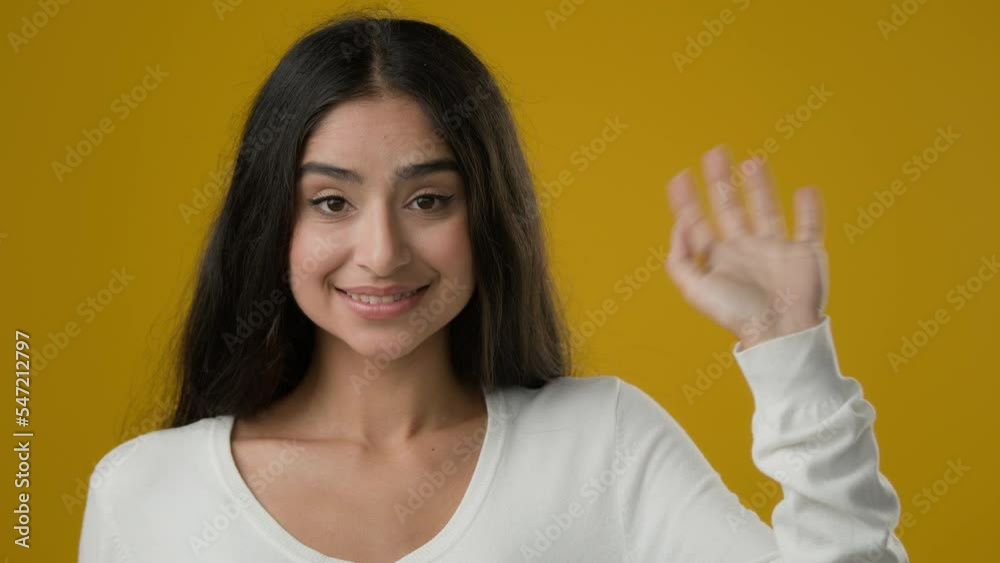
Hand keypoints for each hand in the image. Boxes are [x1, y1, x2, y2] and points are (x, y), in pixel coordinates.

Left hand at [663, 145, 828, 349]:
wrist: (780, 331)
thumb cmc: (737, 315)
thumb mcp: (695, 289)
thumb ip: (680, 259)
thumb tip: (679, 226)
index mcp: (718, 258)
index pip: (698, 223)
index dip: (686, 201)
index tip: (679, 176)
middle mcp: (745, 250)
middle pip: (730, 207)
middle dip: (720, 180)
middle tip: (714, 153)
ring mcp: (775, 250)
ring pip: (766, 209)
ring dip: (759, 185)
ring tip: (751, 161)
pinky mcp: (804, 253)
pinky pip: (809, 226)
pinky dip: (810, 208)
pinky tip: (805, 191)